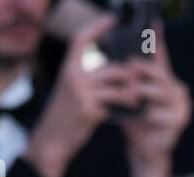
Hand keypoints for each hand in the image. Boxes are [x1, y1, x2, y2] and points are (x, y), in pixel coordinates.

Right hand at [25, 16, 140, 176]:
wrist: (52, 140)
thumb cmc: (66, 116)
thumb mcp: (73, 93)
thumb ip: (91, 81)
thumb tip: (117, 72)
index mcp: (68, 69)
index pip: (81, 41)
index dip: (96, 28)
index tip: (111, 19)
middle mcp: (73, 77)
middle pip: (111, 68)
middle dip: (129, 76)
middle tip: (140, 82)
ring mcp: (82, 93)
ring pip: (117, 85)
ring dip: (131, 93)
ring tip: (136, 100)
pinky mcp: (90, 110)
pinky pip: (115, 104)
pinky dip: (123, 108)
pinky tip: (127, 113)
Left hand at [119, 28, 191, 176]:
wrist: (145, 148)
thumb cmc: (135, 120)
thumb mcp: (129, 95)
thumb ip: (129, 78)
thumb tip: (120, 57)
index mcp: (165, 79)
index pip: (161, 56)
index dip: (158, 39)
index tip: (154, 22)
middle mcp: (177, 88)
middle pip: (158, 72)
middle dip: (141, 69)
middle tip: (128, 65)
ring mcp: (182, 104)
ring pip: (157, 91)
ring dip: (140, 94)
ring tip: (130, 96)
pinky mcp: (180, 119)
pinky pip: (158, 112)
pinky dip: (146, 116)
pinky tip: (141, 120)